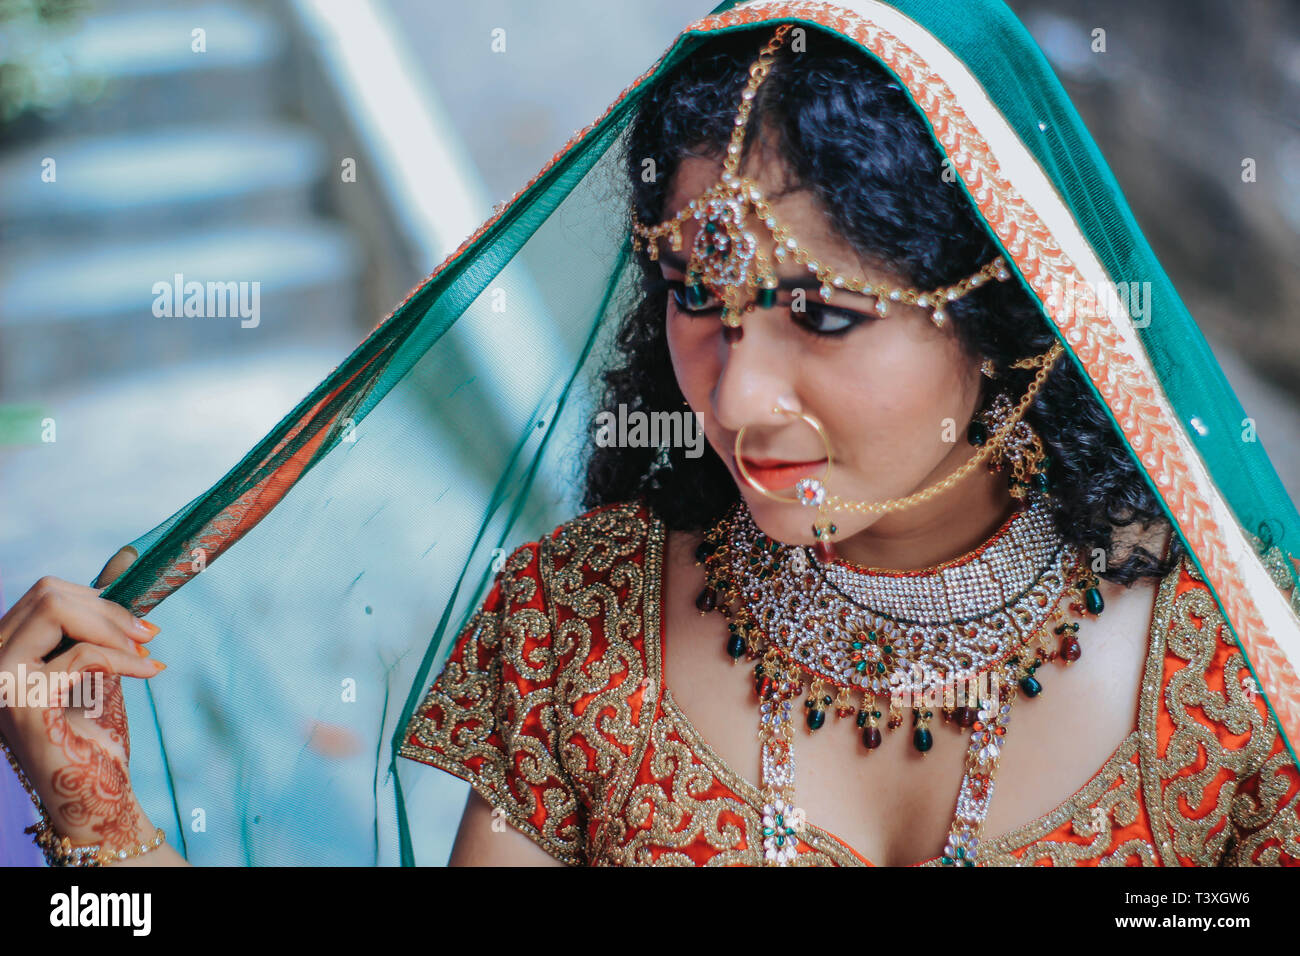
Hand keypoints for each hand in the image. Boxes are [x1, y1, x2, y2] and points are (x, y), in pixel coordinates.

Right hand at [0, 546, 162, 852]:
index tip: (138, 622)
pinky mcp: (24, 703)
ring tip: (148, 651)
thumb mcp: (97, 662)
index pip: (43, 593)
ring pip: (57, 611)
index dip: (98, 598)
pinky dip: (127, 659)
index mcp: (3, 650)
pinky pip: (83, 655)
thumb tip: (127, 558)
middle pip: (47, 593)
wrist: (93, 796)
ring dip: (115, 629)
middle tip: (149, 635)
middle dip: (109, 608)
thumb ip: (101, 616)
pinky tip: (151, 672)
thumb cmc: (93, 732)